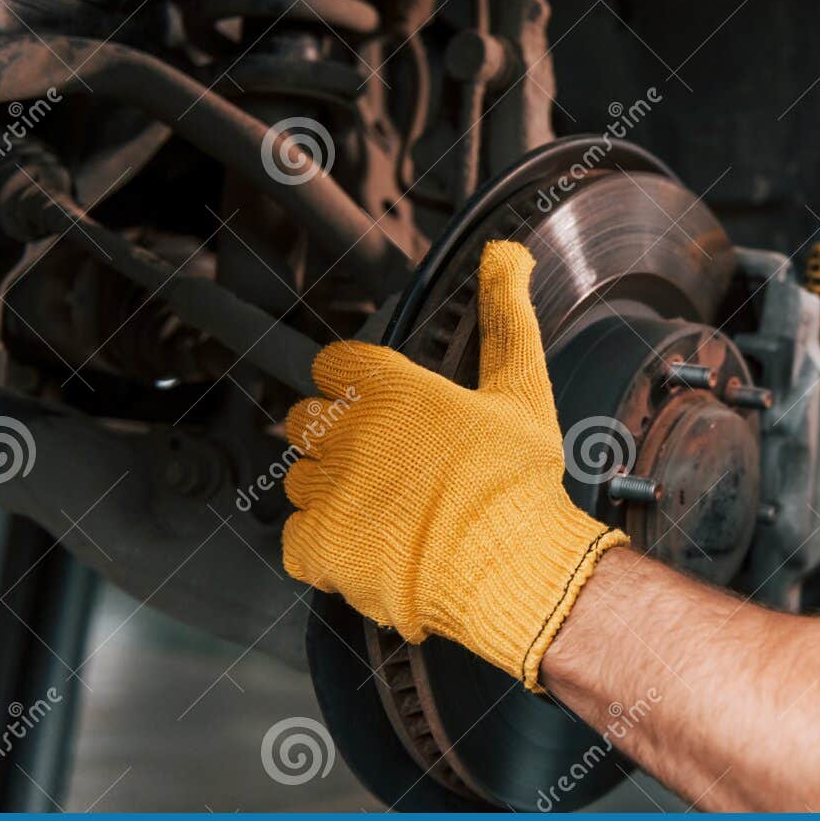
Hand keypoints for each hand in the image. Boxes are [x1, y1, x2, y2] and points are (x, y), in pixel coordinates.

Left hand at [281, 241, 627, 691]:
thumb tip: (506, 252)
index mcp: (392, 388)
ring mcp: (327, 490)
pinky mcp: (315, 544)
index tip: (381, 407)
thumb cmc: (519, 483)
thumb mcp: (522, 389)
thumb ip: (506, 316)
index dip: (356, 385)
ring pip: (300, 479)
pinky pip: (296, 537)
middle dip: (339, 439)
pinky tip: (371, 546)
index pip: (335, 364)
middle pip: (307, 420)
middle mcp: (348, 432)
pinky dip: (326, 545)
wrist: (512, 567)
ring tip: (385, 512)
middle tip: (388, 465)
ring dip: (331, 492)